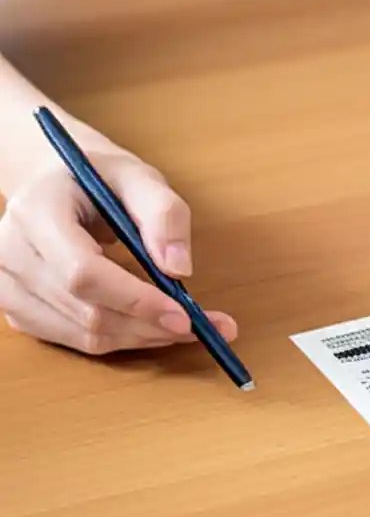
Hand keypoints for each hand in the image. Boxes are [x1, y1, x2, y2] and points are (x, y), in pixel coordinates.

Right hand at [0, 130, 236, 353]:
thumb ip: (164, 215)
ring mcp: (6, 285)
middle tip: (203, 326)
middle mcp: (10, 252)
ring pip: (84, 334)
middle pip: (86, 312)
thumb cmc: (96, 176)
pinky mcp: (17, 308)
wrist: (50, 180)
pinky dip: (122, 339)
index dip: (136, 300)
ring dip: (142, 338)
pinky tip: (151, 326)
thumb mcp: (138, 177)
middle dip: (151, 325)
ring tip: (185, 327)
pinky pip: (75, 341)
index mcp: (36, 212)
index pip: (82, 273)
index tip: (185, 316)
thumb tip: (179, 269)